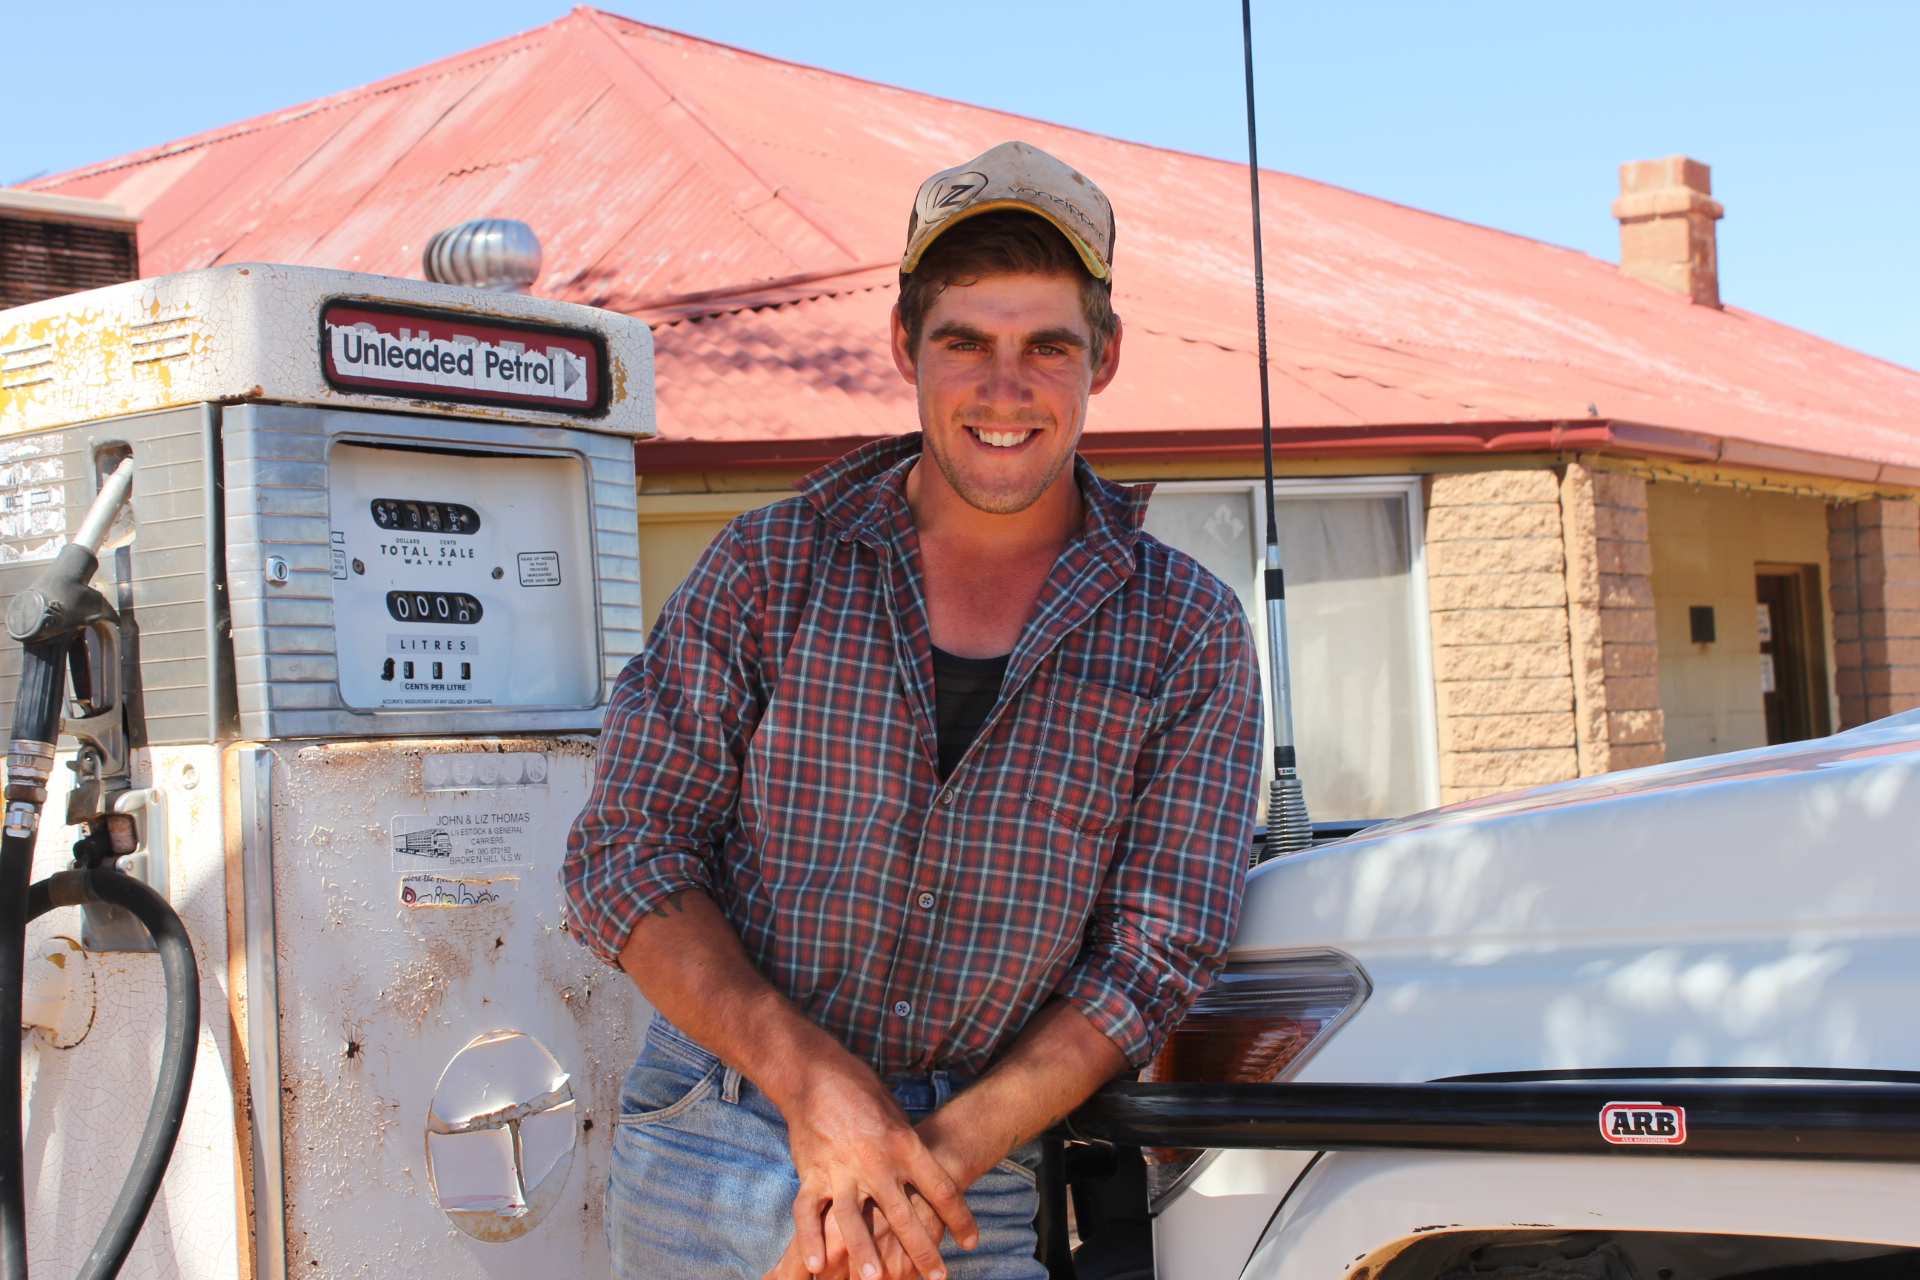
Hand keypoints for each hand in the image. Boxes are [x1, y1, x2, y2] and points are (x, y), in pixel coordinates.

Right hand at [764, 1055, 977, 1279]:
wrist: (814, 1074)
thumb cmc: (861, 1092)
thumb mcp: (896, 1115)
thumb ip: (907, 1151)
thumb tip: (922, 1182)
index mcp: (904, 1144)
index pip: (940, 1188)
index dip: (960, 1218)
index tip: (971, 1242)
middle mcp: (875, 1161)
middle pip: (903, 1214)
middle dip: (922, 1249)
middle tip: (937, 1277)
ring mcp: (841, 1170)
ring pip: (853, 1219)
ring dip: (864, 1252)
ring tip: (876, 1279)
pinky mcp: (811, 1174)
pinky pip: (809, 1213)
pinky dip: (810, 1239)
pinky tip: (815, 1265)